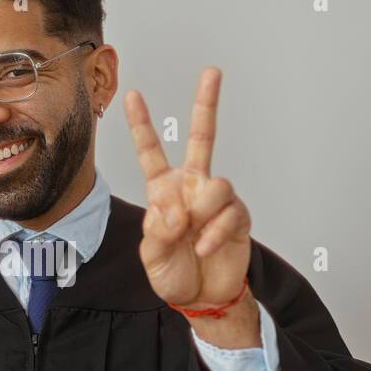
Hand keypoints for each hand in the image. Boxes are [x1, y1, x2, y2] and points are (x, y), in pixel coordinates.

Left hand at [124, 67, 251, 309]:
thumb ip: (158, 231)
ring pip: (217, 183)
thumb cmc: (174, 274)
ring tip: (193, 237)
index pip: (151, 153)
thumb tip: (178, 209)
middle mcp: (192, 187)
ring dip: (202, 212)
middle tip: (212, 72)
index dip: (142, 125)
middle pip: (202, 138)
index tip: (132, 96)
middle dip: (207, 104)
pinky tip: (205, 248)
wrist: (203, 299)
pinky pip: (229, 212)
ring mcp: (216, 200)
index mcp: (164, 191)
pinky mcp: (238, 216)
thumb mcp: (151, 256)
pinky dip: (214, 233)